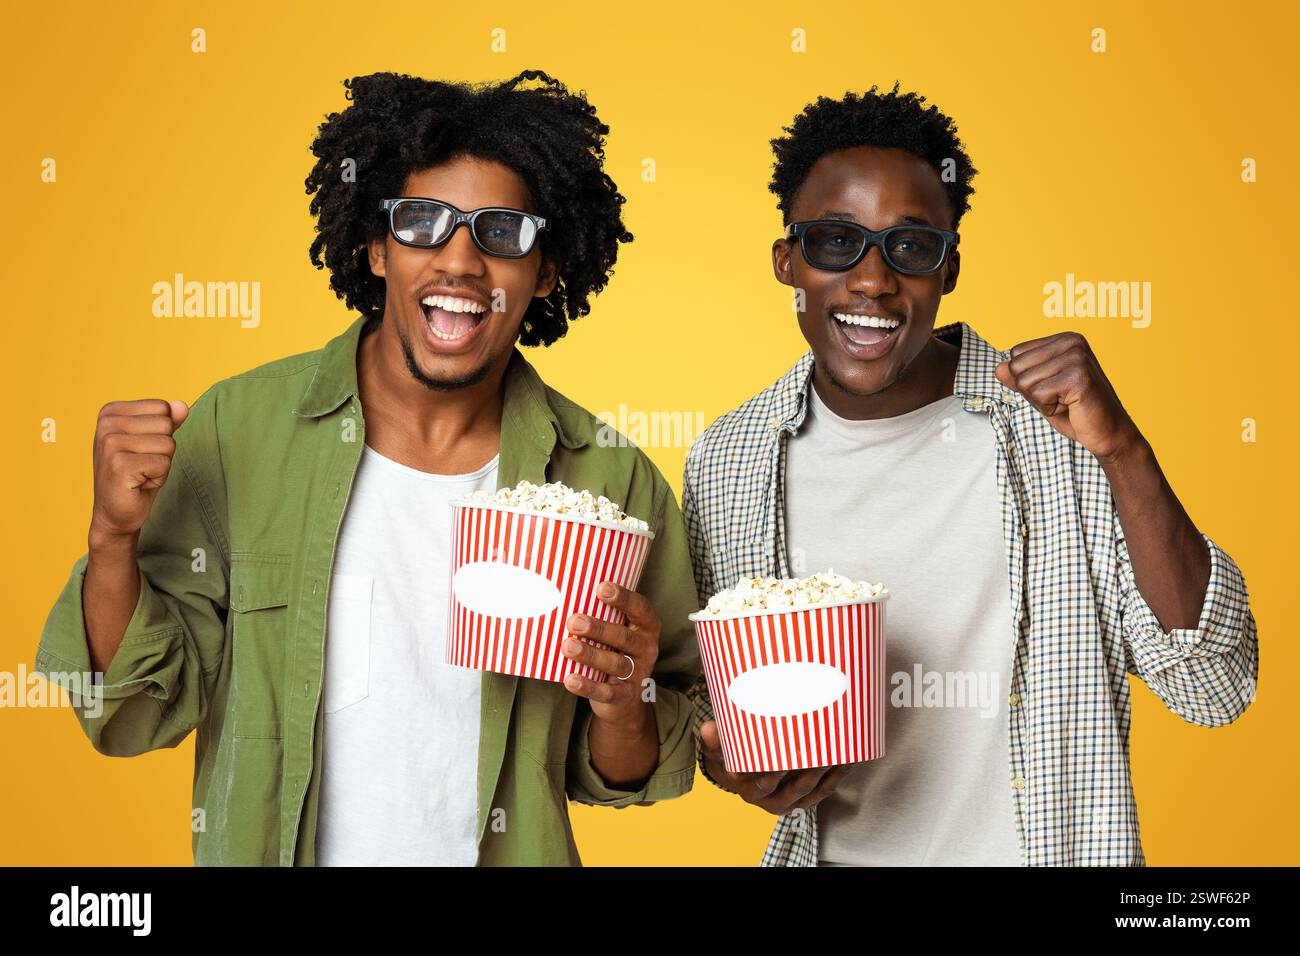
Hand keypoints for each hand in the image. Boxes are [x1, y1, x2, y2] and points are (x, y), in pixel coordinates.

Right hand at [89, 399, 189, 544]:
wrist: (115, 512)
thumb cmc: (136, 474)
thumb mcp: (153, 442)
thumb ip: (168, 420)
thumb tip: (182, 405)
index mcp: (110, 412)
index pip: (162, 407)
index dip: (161, 433)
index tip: (141, 450)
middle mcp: (106, 424)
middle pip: (166, 424)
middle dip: (164, 449)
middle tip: (142, 464)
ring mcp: (110, 444)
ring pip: (168, 443)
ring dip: (162, 464)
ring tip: (141, 473)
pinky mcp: (120, 465)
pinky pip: (164, 463)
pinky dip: (159, 477)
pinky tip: (139, 483)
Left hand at [561, 581, 658, 733]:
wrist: (624, 698)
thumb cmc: (613, 650)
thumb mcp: (614, 631)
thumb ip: (599, 614)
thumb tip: (561, 595)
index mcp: (646, 626)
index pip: (640, 608)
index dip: (623, 598)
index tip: (601, 587)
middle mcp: (646, 648)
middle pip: (624, 637)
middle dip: (598, 628)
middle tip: (574, 621)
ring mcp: (638, 673)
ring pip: (615, 663)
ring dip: (590, 655)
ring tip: (568, 647)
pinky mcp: (626, 695)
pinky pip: (607, 692)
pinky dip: (588, 686)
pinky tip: (570, 679)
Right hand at [699, 719, 850, 814]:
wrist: (738, 773)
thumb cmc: (730, 757)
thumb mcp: (717, 748)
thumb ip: (713, 739)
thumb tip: (708, 728)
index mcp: (748, 789)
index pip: (764, 782)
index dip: (777, 771)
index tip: (787, 754)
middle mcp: (769, 801)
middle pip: (795, 786)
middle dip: (811, 767)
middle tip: (823, 745)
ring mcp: (789, 802)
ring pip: (812, 790)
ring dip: (828, 771)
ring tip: (841, 750)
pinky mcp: (803, 801)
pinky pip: (823, 792)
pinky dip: (836, 777)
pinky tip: (847, 760)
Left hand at [994, 331, 1142, 462]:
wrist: (1108, 432)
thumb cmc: (1074, 411)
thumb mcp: (1040, 391)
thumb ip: (1019, 377)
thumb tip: (997, 368)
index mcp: (1064, 339)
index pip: (1016, 355)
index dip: (1027, 379)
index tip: (1054, 388)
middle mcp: (1071, 342)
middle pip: (1016, 367)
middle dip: (1031, 391)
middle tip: (1060, 398)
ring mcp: (1076, 357)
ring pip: (1025, 382)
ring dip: (1041, 401)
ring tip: (1067, 402)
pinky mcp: (1078, 377)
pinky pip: (1038, 395)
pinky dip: (1049, 409)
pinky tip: (1071, 407)